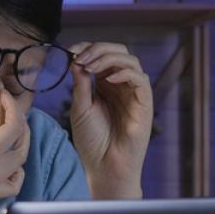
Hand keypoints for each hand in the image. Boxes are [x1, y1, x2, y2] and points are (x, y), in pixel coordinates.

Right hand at [0, 79, 28, 213]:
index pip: (13, 127)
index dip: (11, 105)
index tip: (0, 92)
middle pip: (21, 144)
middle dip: (16, 120)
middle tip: (3, 103)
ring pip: (20, 163)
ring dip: (17, 142)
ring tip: (3, 125)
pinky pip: (12, 184)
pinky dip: (15, 169)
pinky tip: (3, 155)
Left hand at [67, 41, 152, 197]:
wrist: (103, 166)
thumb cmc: (92, 140)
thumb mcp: (80, 107)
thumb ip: (80, 83)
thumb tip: (76, 59)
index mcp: (105, 84)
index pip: (102, 55)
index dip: (87, 47)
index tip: (69, 51)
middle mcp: (121, 85)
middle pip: (119, 52)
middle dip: (98, 49)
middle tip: (80, 56)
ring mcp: (134, 93)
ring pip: (130, 61)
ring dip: (109, 58)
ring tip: (90, 66)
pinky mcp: (144, 104)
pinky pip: (140, 80)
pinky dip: (124, 73)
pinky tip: (108, 80)